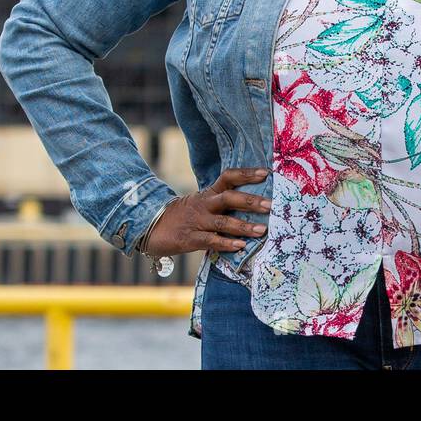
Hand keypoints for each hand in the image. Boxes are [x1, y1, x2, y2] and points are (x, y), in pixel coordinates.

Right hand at [141, 167, 271, 255]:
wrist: (150, 226)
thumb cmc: (184, 216)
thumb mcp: (202, 203)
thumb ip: (223, 203)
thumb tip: (255, 204)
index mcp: (208, 193)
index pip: (228, 177)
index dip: (247, 174)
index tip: (266, 173)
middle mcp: (204, 204)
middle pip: (229, 198)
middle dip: (251, 202)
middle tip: (271, 206)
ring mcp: (196, 222)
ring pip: (223, 222)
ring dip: (244, 226)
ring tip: (262, 230)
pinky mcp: (189, 239)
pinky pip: (210, 241)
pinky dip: (226, 244)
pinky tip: (240, 246)